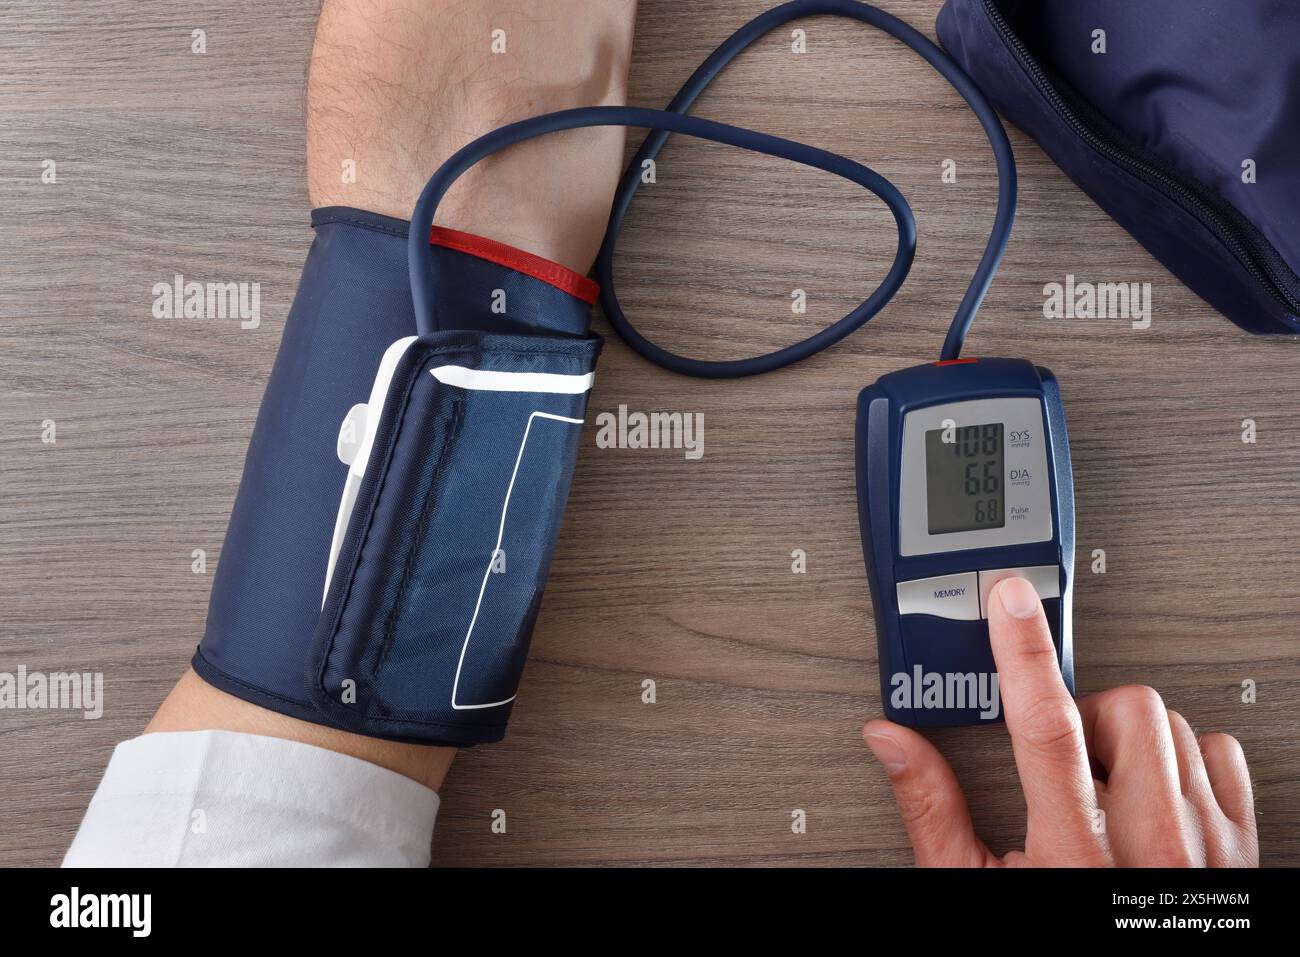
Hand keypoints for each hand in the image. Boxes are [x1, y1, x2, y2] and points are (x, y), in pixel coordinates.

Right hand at [862, 577, 1258, 866]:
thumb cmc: (1052, 936)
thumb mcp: (975, 887)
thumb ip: (931, 810)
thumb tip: (892, 741)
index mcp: (1073, 855)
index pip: (1046, 725)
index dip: (1022, 650)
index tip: (1009, 597)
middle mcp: (1151, 848)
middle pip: (1124, 711)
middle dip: (1086, 713)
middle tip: (1064, 752)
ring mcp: (1208, 848)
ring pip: (1175, 725)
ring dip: (1131, 737)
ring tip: (1103, 780)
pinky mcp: (1243, 849)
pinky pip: (1222, 754)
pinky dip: (1186, 757)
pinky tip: (1154, 788)